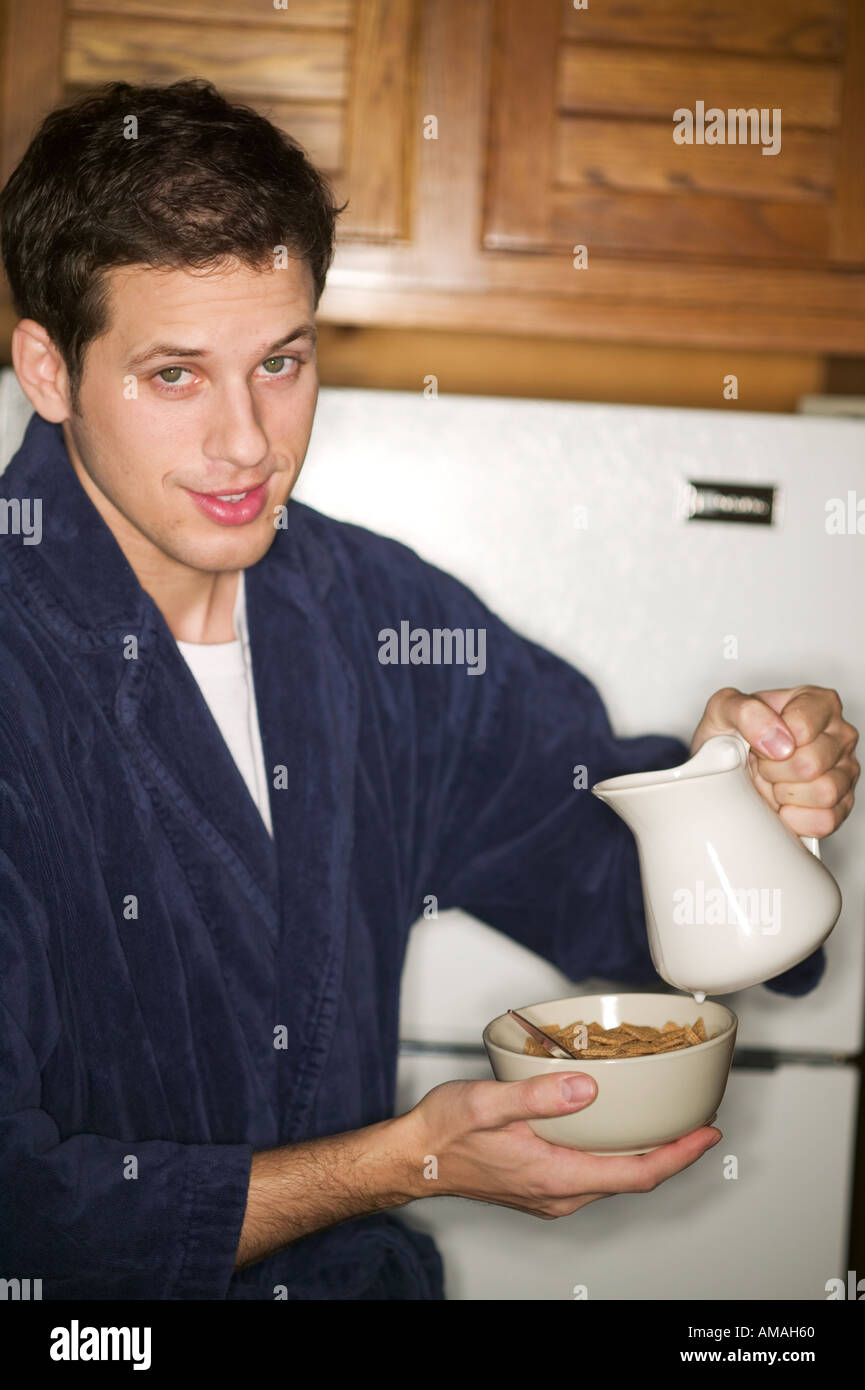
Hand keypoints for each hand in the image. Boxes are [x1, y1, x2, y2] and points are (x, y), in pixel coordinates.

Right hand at [400, 1074, 720, 1215]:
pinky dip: (614, 1152)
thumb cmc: (443, 1132)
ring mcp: (551, 1193)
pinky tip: (614, 1127)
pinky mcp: (542, 1185)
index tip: (706, 1134)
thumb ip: (538, 1096)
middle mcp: (559, 1193)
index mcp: (555, 1176)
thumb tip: (586, 1088)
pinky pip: (592, 1173)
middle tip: (697, 1120)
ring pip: (612, 1176)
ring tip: (665, 1121)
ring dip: (642, 1151)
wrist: (414, 1158)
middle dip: (670, 1151)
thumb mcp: (488, 1103)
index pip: (635, 1174)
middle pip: (632, 1177)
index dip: (678, 1155)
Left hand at [689, 686, 858, 838]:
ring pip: (825, 792)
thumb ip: (745, 711)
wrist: (725, 770)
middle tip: (763, 765)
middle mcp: (838, 734)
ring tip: (774, 782)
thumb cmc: (730, 737)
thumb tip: (777, 739)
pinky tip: (783, 805)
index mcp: (818, 702)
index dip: (770, 743)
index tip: (758, 743)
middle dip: (775, 770)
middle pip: (811, 764)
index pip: (802, 728)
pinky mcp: (842, 805)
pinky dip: (796, 819)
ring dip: (786, 794)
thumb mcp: (723, 710)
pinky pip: (826, 820)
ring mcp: (845, 771)